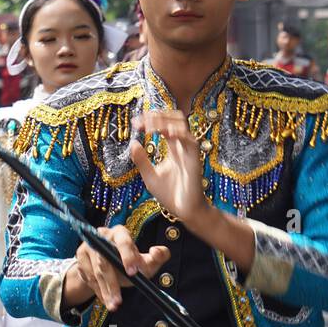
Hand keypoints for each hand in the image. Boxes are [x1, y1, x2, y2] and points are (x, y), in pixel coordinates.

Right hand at [69, 225, 170, 312]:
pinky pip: (87, 277)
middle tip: (119, 301)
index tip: (133, 273)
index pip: (123, 241)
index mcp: (120, 233)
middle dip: (112, 283)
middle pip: (105, 261)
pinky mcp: (79, 258)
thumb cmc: (130, 263)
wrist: (108, 267)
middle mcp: (100, 236)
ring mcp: (87, 246)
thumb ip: (159, 257)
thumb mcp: (146, 261)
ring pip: (95, 272)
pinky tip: (106, 299)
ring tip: (113, 305)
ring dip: (104, 291)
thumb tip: (158, 251)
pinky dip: (97, 290)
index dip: (127, 256)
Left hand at [128, 110, 210, 226]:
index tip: (134, 123)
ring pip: (182, 124)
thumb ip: (141, 160)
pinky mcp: (195, 159)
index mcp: (172, 147)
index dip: (150, 120)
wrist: (185, 211)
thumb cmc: (169, 195)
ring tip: (149, 127)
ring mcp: (188, 151)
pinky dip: (178, 133)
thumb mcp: (149, 176)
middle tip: (140, 121)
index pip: (163, 125)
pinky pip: (190, 140)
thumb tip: (132, 142)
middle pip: (175, 118)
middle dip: (158, 115)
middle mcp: (181, 145)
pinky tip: (164, 133)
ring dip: (164, 121)